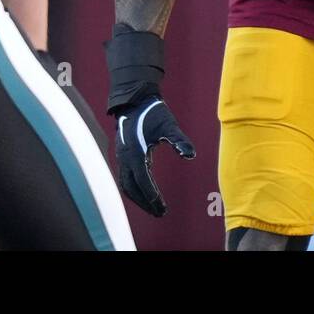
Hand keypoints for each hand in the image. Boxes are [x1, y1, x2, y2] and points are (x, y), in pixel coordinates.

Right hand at [114, 95, 195, 216]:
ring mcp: (122, 157)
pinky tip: (145, 191)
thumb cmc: (153, 113)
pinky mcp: (123, 154)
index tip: (163, 208)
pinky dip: (134, 188)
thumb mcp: (168, 125)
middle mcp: (125, 158)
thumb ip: (179, 141)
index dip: (152, 197)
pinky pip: (125, 177)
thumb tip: (191, 155)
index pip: (143, 182)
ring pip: (126, 185)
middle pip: (132, 189)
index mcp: (135, 154)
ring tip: (152, 207)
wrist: (135, 100)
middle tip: (160, 213)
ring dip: (138, 198)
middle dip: (145, 203)